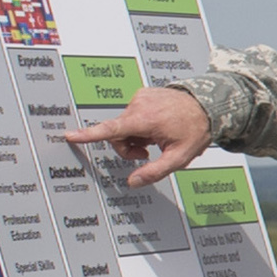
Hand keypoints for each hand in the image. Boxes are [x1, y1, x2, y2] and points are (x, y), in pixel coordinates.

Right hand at [63, 85, 217, 186]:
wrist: (207, 104)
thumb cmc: (195, 129)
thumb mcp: (178, 157)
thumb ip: (154, 171)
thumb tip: (133, 182)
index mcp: (145, 119)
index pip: (111, 129)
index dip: (88, 135)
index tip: (70, 136)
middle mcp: (139, 104)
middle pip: (117, 133)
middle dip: (128, 147)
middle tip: (147, 153)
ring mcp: (141, 97)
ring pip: (125, 125)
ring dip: (136, 136)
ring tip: (156, 138)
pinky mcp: (143, 94)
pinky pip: (133, 115)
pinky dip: (140, 125)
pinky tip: (157, 127)